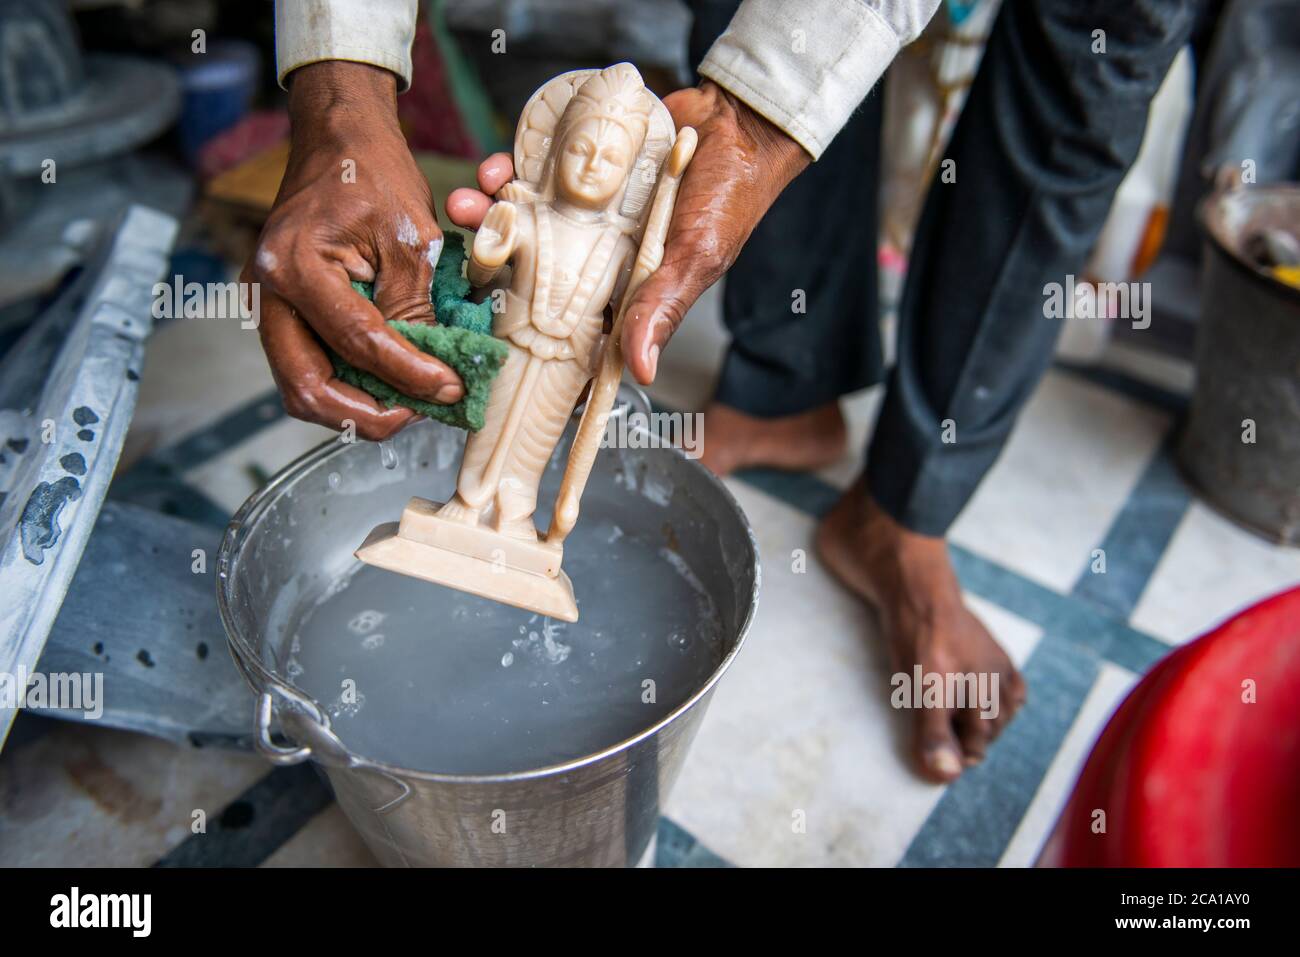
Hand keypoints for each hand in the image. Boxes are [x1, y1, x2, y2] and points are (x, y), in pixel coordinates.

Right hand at [244, 61, 463, 441]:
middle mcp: (267, 292)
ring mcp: (268, 305)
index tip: (449, 389)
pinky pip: (309, 366)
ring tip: (407, 404)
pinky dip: (346, 386)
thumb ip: (414, 309)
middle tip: (418, 414)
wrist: (338, 141)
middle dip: (365, 414)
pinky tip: (387, 384)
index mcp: (295, 266)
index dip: (406, 375)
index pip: (356, 342)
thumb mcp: (409, 238)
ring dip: (354, 408)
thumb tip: (433, 374)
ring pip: (302, 387)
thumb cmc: (372, 174)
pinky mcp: (282, 312)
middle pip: (307, 387)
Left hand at [445, 81, 808, 384]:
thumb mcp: (696, 256)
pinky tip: (495, 167)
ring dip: (488, 214)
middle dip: (493, 263)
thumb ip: (661, 307)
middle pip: (532, 272)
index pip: (571, 328)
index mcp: (623, 290)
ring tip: (469, 204)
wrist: (737, 120)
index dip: (530, 337)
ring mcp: (584, 214)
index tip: (492, 335)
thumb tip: (640, 370)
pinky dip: (506, 172)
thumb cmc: (729, 195)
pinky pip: (530, 176)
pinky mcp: (578, 171)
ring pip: (521, 223)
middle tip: (469, 252)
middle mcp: (596, 256)